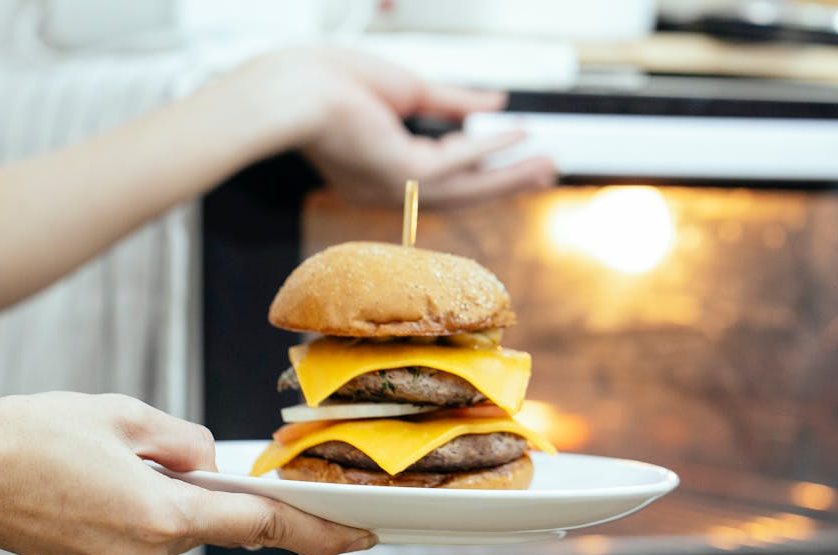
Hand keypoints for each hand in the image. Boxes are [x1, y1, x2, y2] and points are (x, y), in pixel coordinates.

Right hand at [0, 392, 374, 554]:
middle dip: (199, 483)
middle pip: (211, 518)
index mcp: (162, 515)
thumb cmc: (29, 437)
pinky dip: (138, 508)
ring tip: (105, 461)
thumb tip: (210, 461)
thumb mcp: (123, 415)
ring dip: (163, 492)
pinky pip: (144, 535)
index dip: (318, 531)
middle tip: (148, 449)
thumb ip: (187, 441)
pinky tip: (95, 482)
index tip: (359, 535)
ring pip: (175, 525)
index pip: (262, 525)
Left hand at [250, 48, 555, 208]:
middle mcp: (386, 186)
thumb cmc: (324, 82)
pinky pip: (457, 164)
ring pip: (464, 187)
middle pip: (458, 189)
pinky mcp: (401, 175)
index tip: (510, 155)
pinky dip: (489, 150)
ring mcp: (394, 186)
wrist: (291, 90)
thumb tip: (494, 104)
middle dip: (503, 180)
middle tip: (543, 171)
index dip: (477, 166)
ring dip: (508, 176)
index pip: (436, 174)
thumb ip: (453, 101)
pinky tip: (517, 139)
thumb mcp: (404, 88)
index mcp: (377, 166)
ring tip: (546, 165)